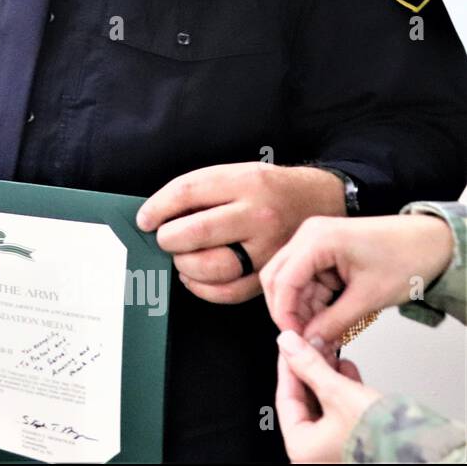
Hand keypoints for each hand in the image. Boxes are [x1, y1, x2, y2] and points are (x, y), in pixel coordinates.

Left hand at [136, 163, 345, 303]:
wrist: (321, 200)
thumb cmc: (269, 188)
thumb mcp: (239, 173)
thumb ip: (200, 190)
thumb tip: (155, 214)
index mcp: (245, 183)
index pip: (187, 193)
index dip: (157, 208)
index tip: (144, 219)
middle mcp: (258, 215)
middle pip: (195, 232)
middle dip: (168, 239)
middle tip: (164, 238)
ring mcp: (267, 248)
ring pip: (210, 266)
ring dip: (183, 264)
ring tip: (181, 256)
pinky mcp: (271, 274)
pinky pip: (228, 292)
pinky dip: (202, 289)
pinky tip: (194, 278)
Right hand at [261, 213, 454, 341]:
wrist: (432, 242)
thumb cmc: (408, 257)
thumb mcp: (369, 297)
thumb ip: (334, 323)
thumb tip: (310, 343)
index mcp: (317, 239)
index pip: (283, 280)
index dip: (284, 314)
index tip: (293, 339)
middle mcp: (309, 236)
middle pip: (278, 278)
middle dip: (288, 311)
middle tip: (303, 338)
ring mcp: (314, 242)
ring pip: (291, 282)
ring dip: (303, 309)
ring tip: (322, 333)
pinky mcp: (322, 252)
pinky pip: (306, 281)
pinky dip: (314, 302)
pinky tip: (327, 320)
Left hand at [275, 329, 380, 462]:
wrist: (428, 452)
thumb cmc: (384, 438)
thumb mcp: (339, 393)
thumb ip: (310, 366)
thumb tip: (288, 344)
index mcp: (302, 449)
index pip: (285, 399)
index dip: (288, 368)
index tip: (289, 347)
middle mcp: (316, 455)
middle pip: (305, 402)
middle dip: (311, 370)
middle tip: (311, 346)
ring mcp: (336, 450)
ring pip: (324, 405)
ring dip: (328, 376)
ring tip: (331, 353)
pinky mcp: (357, 443)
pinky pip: (342, 413)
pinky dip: (344, 390)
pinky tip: (348, 370)